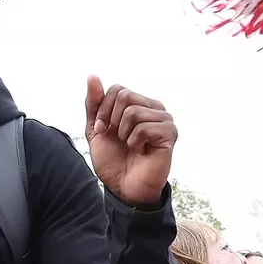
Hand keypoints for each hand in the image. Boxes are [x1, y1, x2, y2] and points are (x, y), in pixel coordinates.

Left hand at [84, 77, 176, 207]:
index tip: (102, 130)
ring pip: (133, 111)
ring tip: (132, 146)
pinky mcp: (170, 133)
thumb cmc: (113, 160)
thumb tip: (92, 76)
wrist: (123, 187)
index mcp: (138, 104)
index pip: (118, 89)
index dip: (103, 110)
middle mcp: (153, 108)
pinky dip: (135, 142)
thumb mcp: (95, 130)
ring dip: (124, 134)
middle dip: (112, 120)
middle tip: (118, 139)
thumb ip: (94, 104)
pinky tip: (142, 151)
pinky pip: (143, 127)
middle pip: (125, 95)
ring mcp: (164, 119)